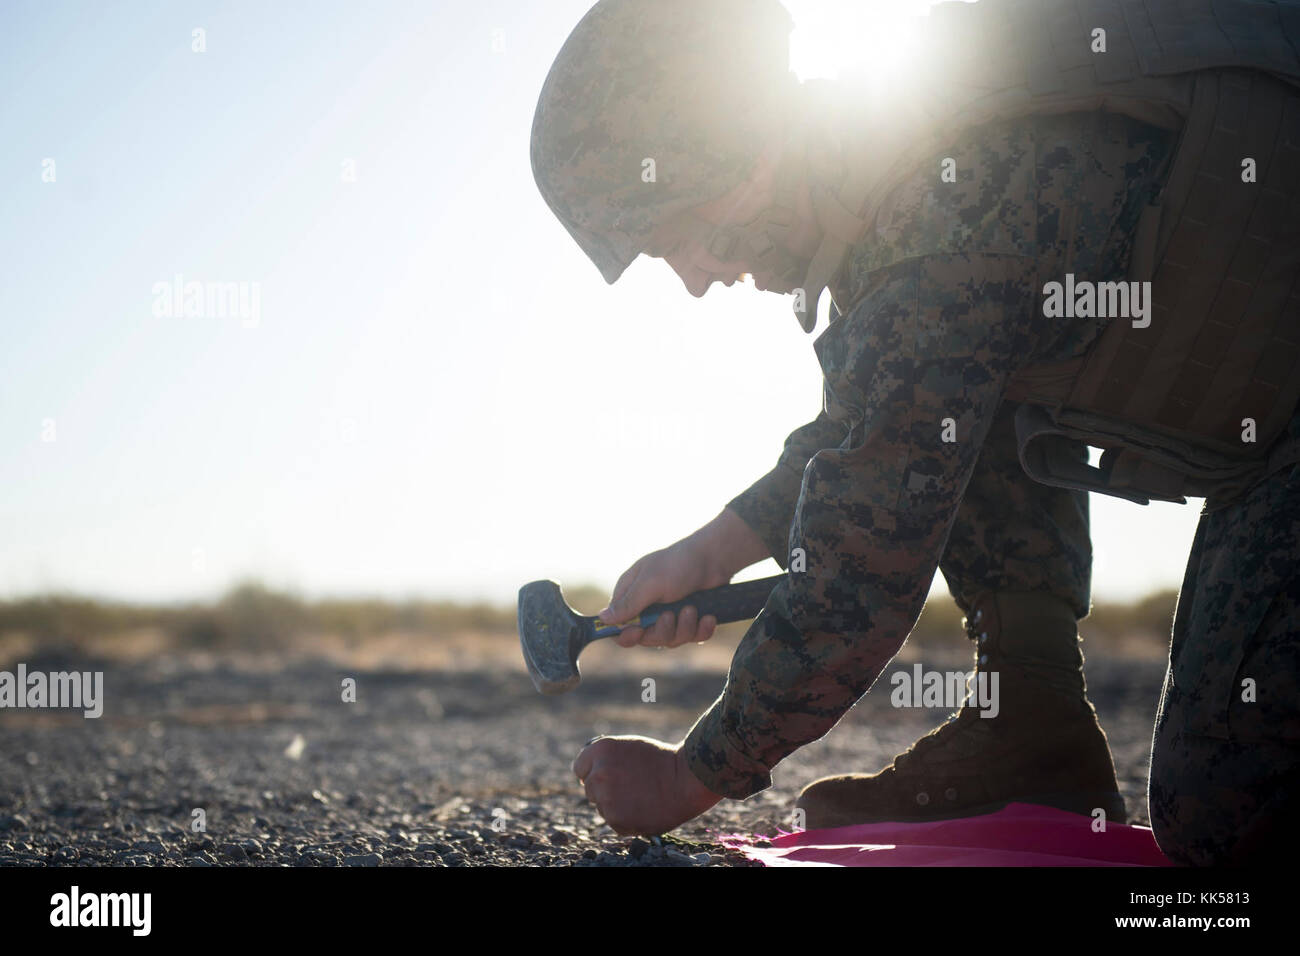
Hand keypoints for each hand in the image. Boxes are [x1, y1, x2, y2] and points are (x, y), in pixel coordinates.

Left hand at [572, 735, 722, 835]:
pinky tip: (643, 808)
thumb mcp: (629, 746)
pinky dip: (626, 819)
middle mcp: (598, 774)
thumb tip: (589, 776)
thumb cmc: (662, 760)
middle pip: (590, 788)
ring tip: (640, 796)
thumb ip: (605, 759)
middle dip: (605, 789)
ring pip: (602, 806)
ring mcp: (606, 799)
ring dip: (616, 805)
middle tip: (630, 786)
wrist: (686, 780)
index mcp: (600, 751)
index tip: (605, 776)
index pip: (580, 767)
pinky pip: (614, 821)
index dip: (593, 772)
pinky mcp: (616, 820)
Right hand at [600, 508, 767, 648]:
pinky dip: (701, 630)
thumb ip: (628, 604)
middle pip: (648, 638)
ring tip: (693, 609)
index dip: (626, 635)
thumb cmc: (678, 564)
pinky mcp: (691, 619)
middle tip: (671, 615)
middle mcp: (649, 607)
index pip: (620, 626)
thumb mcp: (650, 584)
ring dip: (684, 627)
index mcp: (632, 595)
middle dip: (663, 631)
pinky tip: (708, 617)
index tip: (637, 633)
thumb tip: (602, 619)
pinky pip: (692, 637)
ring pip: (671, 640)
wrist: (715, 557)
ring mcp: (671, 614)